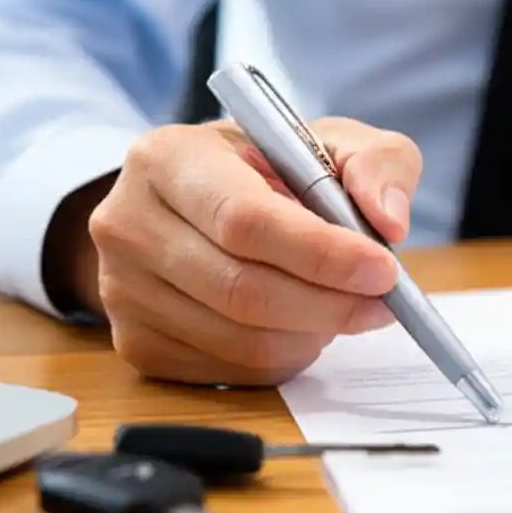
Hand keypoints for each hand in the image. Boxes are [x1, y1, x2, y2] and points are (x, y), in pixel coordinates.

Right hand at [86, 117, 421, 384]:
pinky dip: (285, 357)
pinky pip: (229, 371)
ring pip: (240, 340)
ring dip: (313, 333)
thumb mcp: (330, 142)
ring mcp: (122, 291)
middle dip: (330, 304)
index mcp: (168, 158)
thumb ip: (378, 163)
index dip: (321, 254)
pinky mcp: (136, 343)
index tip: (383, 270)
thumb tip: (389, 222)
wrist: (196, 206)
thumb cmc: (268, 170)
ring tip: (343, 306)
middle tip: (384, 301)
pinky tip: (302, 325)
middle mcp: (127, 224)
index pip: (244, 220)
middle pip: (242, 290)